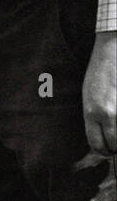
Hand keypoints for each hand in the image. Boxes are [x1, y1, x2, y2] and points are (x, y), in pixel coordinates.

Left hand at [83, 31, 115, 154]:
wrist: (113, 50)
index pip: (96, 144)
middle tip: (116, 146)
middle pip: (113, 144)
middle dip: (115, 148)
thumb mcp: (87, 96)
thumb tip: (99, 136)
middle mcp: (107, 114)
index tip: (105, 150)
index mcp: (91, 113)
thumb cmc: (99, 71)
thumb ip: (92, 117)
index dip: (102, 150)